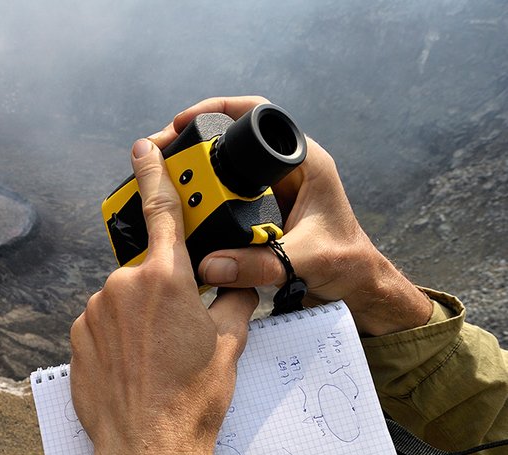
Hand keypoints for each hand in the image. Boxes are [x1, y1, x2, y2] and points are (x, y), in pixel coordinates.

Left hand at [70, 138, 257, 454]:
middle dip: (164, 292)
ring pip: (122, 300)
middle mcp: (123, 286)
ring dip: (138, 318)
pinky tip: (131, 368)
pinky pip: (100, 323)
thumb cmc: (193, 398)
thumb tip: (241, 279)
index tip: (143, 146)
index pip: (160, 210)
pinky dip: (116, 337)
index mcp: (166, 279)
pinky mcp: (75, 336)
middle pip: (148, 272)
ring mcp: (93, 311)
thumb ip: (235, 298)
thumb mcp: (229, 344)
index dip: (153, 172)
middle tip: (177, 335)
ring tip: (155, 361)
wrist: (147, 448)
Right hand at [148, 96, 431, 336]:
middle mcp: (284, 169)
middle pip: (230, 140)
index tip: (182, 123)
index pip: (258, 115)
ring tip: (161, 180)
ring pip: (223, 168)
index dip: (217, 110)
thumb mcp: (303, 261)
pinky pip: (223, 196)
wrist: (355, 284)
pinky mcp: (259, 210)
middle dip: (191, 143)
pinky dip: (200, 199)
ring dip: (193, 173)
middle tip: (159, 153)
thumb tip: (211, 266)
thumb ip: (259, 265)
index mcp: (303, 162)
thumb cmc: (346, 262)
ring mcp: (270, 189)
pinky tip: (180, 208)